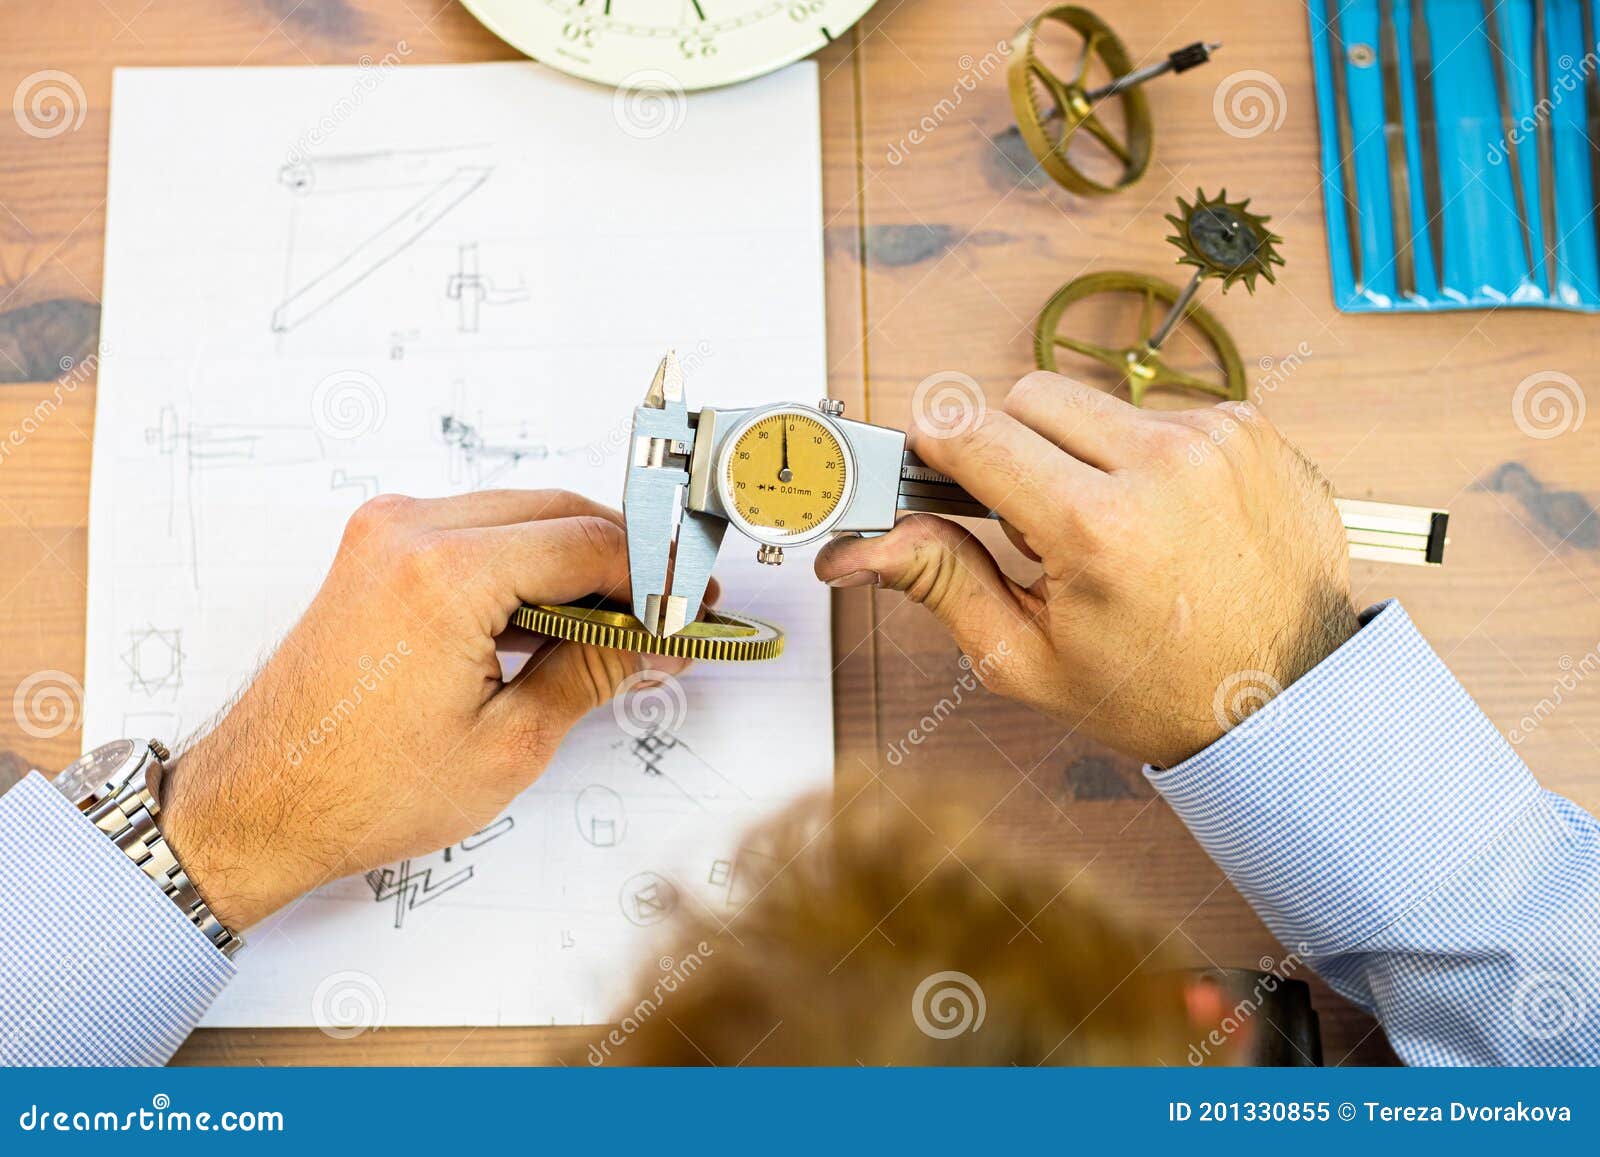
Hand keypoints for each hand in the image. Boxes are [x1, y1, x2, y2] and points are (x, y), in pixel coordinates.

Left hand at [158, 490, 681, 930]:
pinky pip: (476, 532)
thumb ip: (596, 671)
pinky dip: (526, 563)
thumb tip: (653, 639)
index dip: (656, 576)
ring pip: (520, 516)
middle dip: (624, 560)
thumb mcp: (509, 743)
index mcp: (446, 574)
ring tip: (620, 622)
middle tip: (670, 610)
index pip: (589, 544)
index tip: (693, 602)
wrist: (261, 803)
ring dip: (576, 560)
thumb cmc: (360, 788)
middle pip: (558, 514)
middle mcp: (410, 533)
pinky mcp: (376, 551)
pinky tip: (559, 615)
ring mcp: (386, 535)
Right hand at [815, 373, 1358, 766]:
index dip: (936, 444)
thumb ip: (942, 583)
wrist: (1287, 698)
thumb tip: (867, 546)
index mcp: (1098, 528)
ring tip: (1106, 525)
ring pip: (1091, 401)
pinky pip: (1156, 411)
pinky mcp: (1249, 429)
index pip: (973, 431)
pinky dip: (1140, 454)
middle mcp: (1163, 466)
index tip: (930, 461)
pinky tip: (1159, 515)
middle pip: (1027, 397)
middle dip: (1010, 448)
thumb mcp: (1028, 659)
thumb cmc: (1160, 691)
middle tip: (1032, 521)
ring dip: (1078, 450)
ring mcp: (1215, 439)